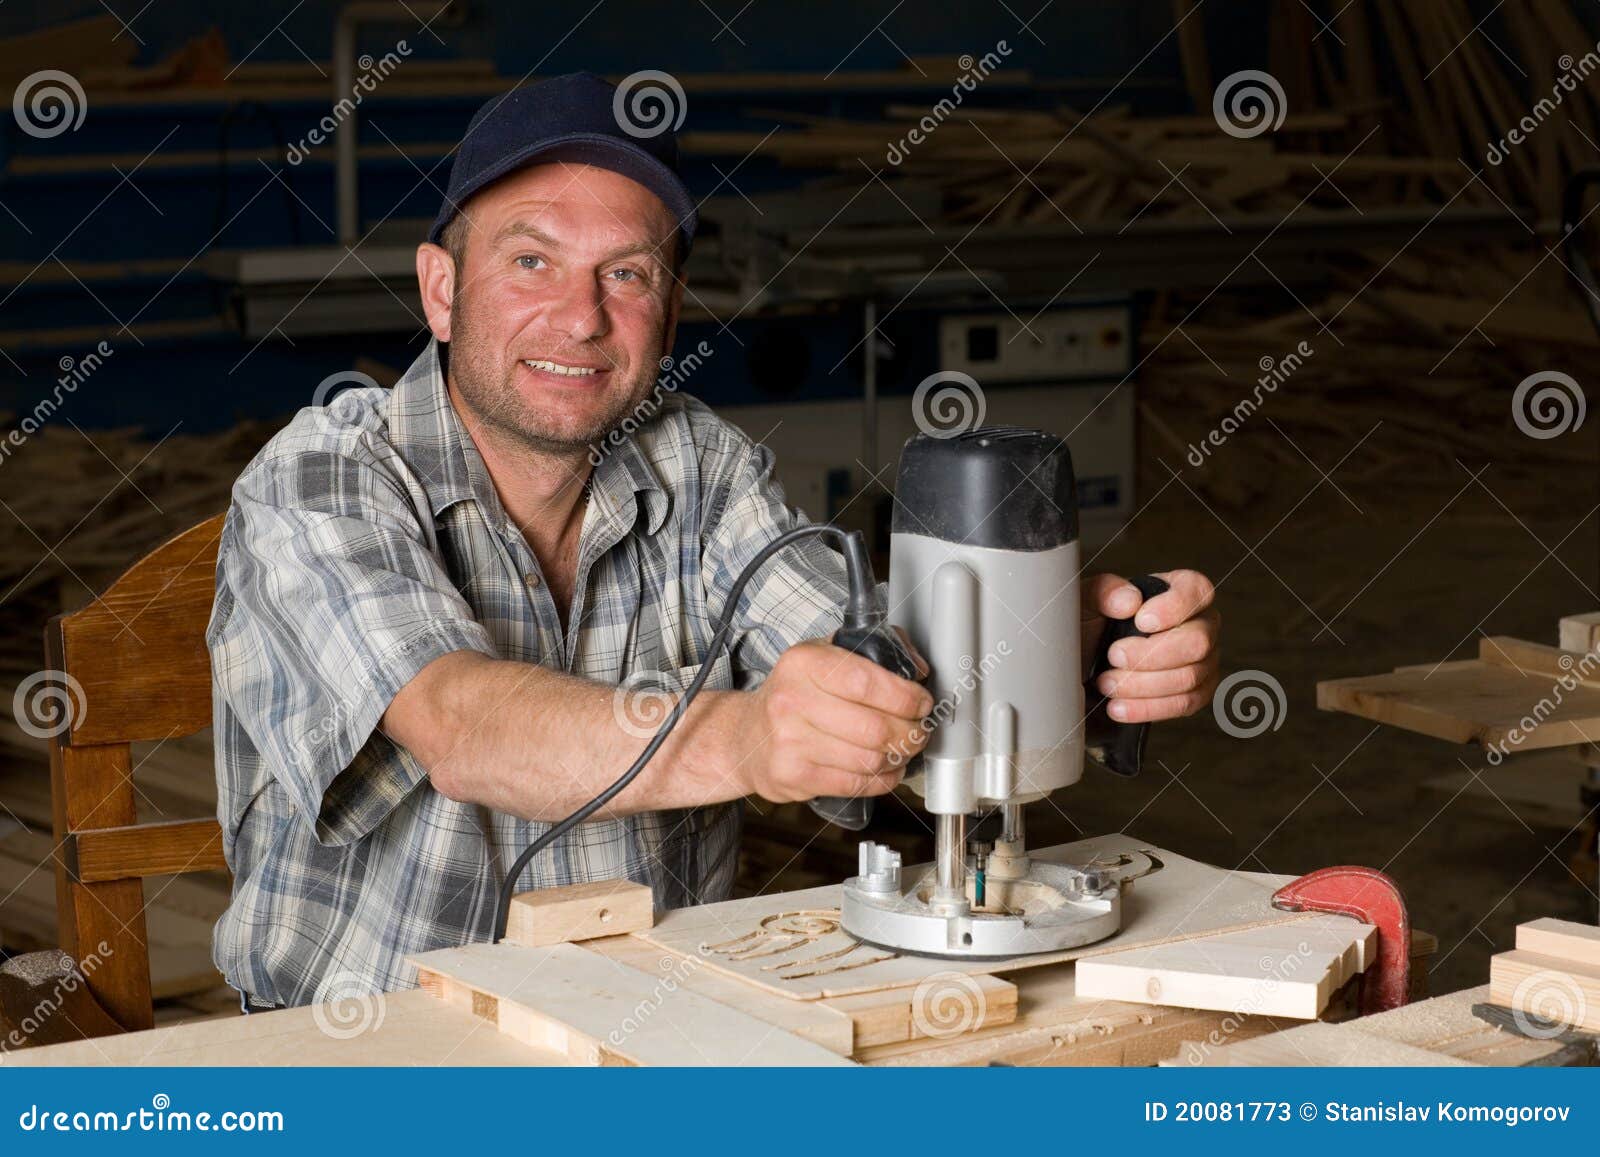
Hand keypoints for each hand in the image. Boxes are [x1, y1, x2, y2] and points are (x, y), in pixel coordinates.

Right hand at [738, 638, 932, 803]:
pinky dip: (882, 779)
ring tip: (903, 748)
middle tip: (919, 729)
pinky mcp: (793, 776)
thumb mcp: (823, 655)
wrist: (747, 737)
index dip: (906, 697)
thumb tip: (917, 668)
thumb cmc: (794, 695)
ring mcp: (790, 742)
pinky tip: (885, 768)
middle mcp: (792, 700)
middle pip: (875, 726)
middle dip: (911, 731)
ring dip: (899, 757)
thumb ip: (874, 650)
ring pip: (870, 759)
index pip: (867, 682)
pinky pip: (856, 784)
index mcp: (803, 663)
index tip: (921, 702)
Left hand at [1083, 570, 1219, 723]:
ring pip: (1189, 678)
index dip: (1174, 607)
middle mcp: (1200, 624)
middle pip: (1198, 641)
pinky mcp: (1196, 693)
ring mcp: (1203, 660)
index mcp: (1180, 591)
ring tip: (1108, 683)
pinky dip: (1148, 708)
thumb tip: (1130, 600)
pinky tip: (1119, 706)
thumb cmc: (1092, 625)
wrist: (1084, 664)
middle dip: (1151, 655)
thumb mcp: (1086, 601)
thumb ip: (1104, 591)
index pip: (1197, 591)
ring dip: (1143, 685)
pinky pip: (1184, 704)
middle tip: (1114, 656)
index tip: (1141, 621)